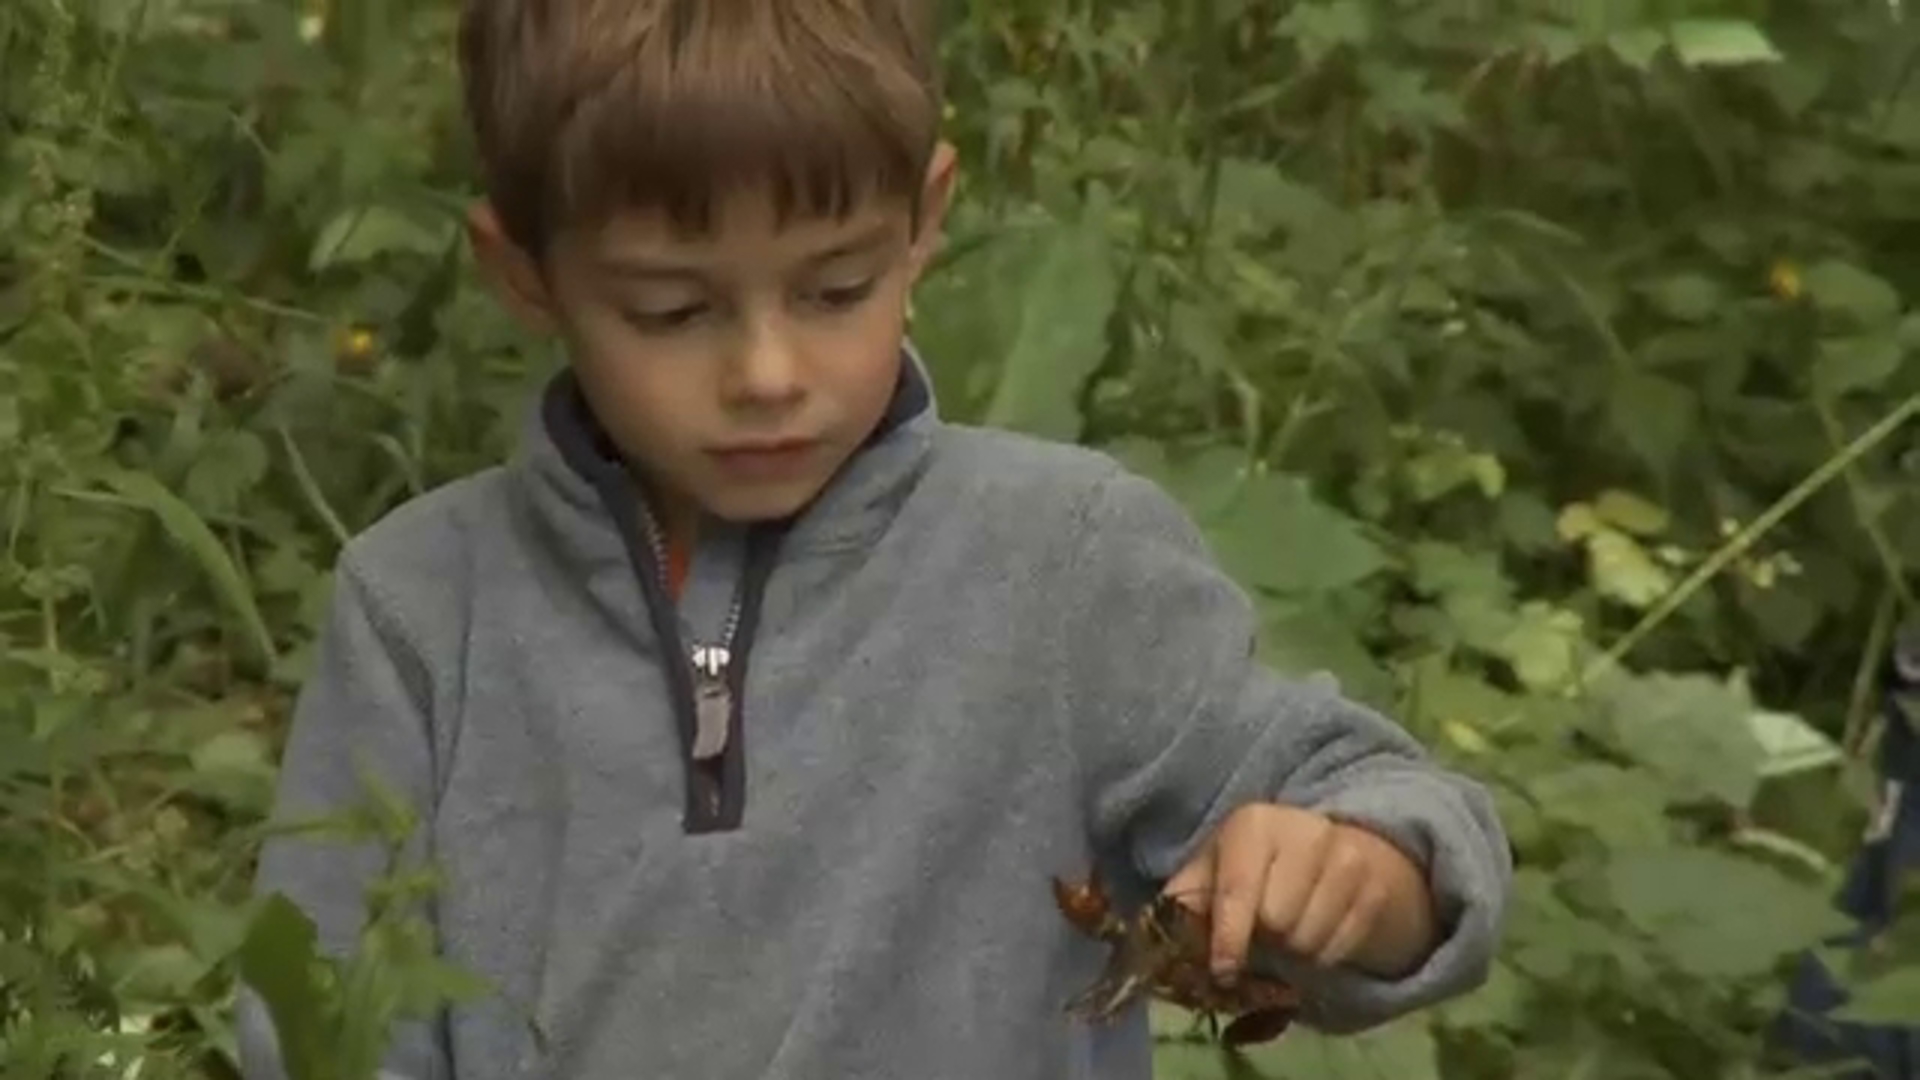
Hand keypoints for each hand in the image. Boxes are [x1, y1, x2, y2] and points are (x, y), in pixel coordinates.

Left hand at [1165, 802, 1437, 983]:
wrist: (1325, 849)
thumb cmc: (1252, 864)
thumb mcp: (1212, 870)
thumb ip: (1183, 904)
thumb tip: (1156, 948)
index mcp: (1253, 825)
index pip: (1238, 891)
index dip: (1229, 938)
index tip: (1224, 971)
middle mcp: (1306, 832)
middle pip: (1278, 922)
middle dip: (1264, 941)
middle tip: (1261, 935)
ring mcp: (1346, 858)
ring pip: (1311, 940)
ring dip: (1292, 952)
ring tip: (1286, 932)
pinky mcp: (1374, 888)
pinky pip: (1341, 949)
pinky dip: (1322, 956)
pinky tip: (1313, 934)